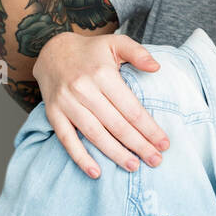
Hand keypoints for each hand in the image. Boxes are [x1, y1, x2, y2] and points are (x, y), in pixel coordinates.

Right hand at [32, 33, 170, 177]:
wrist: (51, 51)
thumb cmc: (91, 51)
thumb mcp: (116, 43)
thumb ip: (138, 53)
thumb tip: (157, 68)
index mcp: (103, 74)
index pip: (131, 108)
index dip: (149, 128)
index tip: (164, 143)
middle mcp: (84, 89)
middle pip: (116, 124)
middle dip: (138, 145)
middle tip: (155, 161)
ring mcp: (67, 103)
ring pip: (95, 134)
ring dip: (115, 153)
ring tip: (133, 166)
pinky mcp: (53, 113)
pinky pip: (67, 139)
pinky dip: (80, 157)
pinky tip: (96, 172)